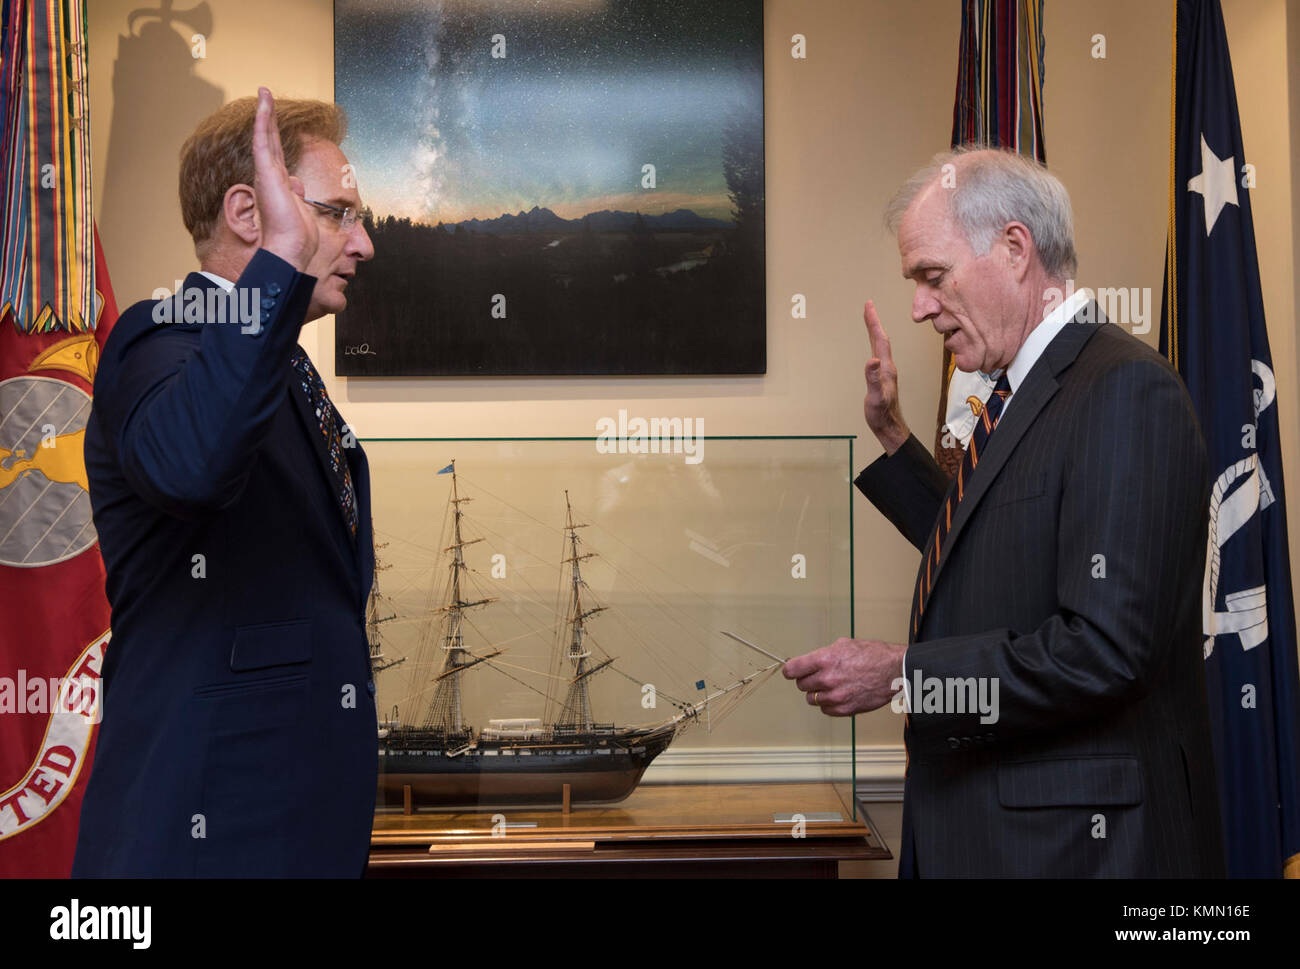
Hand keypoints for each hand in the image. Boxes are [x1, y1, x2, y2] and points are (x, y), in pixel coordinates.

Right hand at [252, 87, 317, 271]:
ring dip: (265, 112)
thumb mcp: (300, 207)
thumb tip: (297, 183)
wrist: (290, 248)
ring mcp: (267, 173)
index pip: (276, 152)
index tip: (272, 117)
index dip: (274, 134)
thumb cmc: (297, 235)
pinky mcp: (266, 172)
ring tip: (264, 91)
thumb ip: (296, 192)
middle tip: (264, 95)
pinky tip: (264, 103)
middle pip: (269, 139)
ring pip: (265, 135)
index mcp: (279, 184)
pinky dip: (263, 120)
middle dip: (267, 117)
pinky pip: (263, 140)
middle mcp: (270, 176)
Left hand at [783, 637, 905, 715]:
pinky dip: (829, 704)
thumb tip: (806, 662)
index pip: (792, 670)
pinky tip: (839, 694)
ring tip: (832, 685)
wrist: (894, 670)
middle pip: (801, 685)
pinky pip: (825, 710)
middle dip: (807, 680)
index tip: (792, 671)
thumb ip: (822, 655)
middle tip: (818, 676)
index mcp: (824, 659)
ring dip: (818, 693)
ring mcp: (836, 696)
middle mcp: (827, 679)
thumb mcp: (844, 645)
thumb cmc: (872, 655)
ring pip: (812, 699)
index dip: (791, 670)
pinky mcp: (845, 709)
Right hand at [862, 301, 909, 454]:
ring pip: (880, 346)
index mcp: (886, 368)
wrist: (890, 426)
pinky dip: (874, 344)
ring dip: (875, 331)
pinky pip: (878, 354)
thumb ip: (873, 379)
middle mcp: (887, 367)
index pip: (880, 340)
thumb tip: (871, 360)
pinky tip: (873, 347)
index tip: (869, 306)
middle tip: (868, 307)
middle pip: (881, 339)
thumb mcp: (876, 397)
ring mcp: (885, 372)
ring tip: (870, 321)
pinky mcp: (882, 378)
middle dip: (874, 322)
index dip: (874, 323)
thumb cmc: (882, 414)